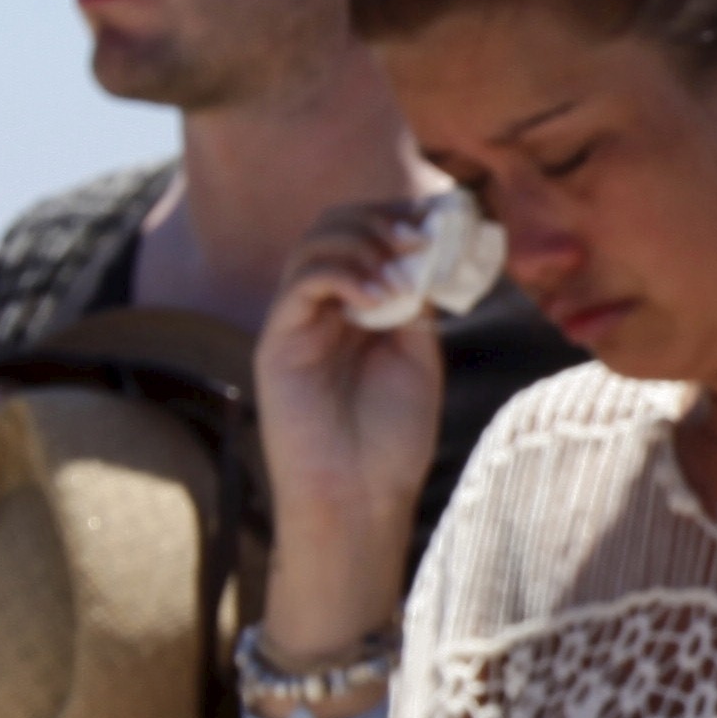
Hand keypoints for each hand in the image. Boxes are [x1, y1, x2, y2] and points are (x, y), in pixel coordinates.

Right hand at [249, 202, 456, 629]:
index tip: (439, 220)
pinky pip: (303, 283)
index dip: (397, 218)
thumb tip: (423, 249)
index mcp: (353, 308)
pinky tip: (379, 297)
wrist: (359, 499)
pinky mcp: (277, 342)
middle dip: (380, 221)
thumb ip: (415, 301)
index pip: (363, 235)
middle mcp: (320, 308)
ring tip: (402, 272)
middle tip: (419, 239)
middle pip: (334, 227)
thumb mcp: (417, 354)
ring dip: (365, 244)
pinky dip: (344, 275)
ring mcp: (295, 322)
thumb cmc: (390, 439)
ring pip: (315, 245)